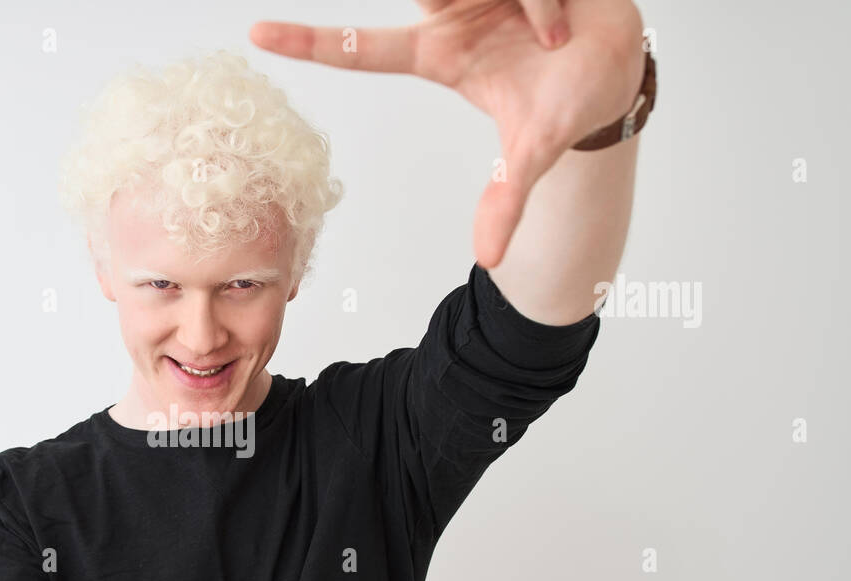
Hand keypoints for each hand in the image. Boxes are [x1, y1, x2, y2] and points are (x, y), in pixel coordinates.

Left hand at [250, 0, 645, 266]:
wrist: (620, 60)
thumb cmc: (566, 99)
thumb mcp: (533, 149)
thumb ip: (507, 197)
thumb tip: (490, 259)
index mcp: (440, 55)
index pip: (359, 49)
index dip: (311, 42)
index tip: (257, 33)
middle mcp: (450, 10)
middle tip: (464, 10)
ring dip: (524, 8)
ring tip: (553, 36)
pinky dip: (546, 2)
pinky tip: (564, 19)